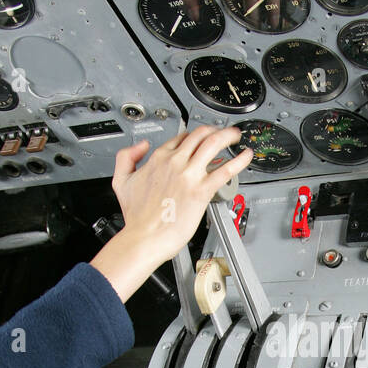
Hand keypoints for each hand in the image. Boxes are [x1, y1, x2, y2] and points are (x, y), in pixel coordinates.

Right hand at [90, 125, 252, 301]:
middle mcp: (175, 163)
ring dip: (228, 135)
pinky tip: (246, 156)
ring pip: (213, 143)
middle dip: (214, 129)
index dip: (193, 136)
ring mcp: (189, 175)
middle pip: (199, 135)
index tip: (201, 138)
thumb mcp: (121, 181)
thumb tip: (141, 146)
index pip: (180, 138)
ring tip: (236, 136)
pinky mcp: (202, 190)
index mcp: (158, 159)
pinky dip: (239, 160)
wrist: (145, 238)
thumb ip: (127, 158)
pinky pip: (226, 169)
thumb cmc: (137, 218)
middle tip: (223, 132)